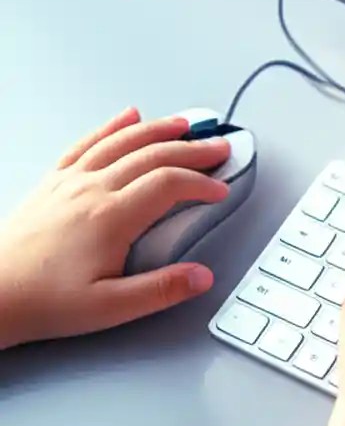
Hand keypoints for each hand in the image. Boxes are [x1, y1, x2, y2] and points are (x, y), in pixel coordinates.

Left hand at [0, 108, 230, 348]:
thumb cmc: (44, 300)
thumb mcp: (111, 307)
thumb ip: (162, 289)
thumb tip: (202, 276)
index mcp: (110, 218)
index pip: (168, 185)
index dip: (202, 183)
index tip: (221, 190)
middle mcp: (91, 191)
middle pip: (152, 155)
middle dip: (192, 150)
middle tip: (219, 148)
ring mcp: (70, 182)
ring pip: (123, 142)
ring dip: (159, 130)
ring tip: (186, 124)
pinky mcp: (54, 183)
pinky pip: (87, 144)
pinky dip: (112, 127)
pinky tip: (126, 118)